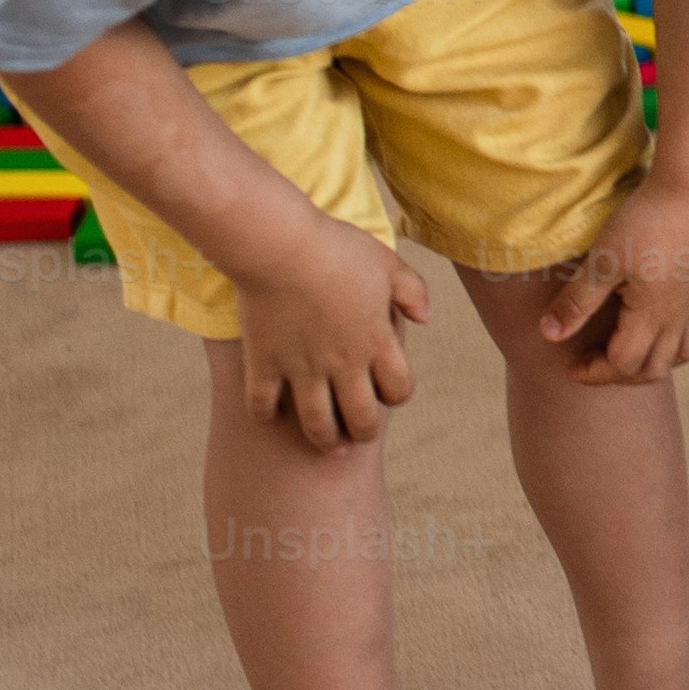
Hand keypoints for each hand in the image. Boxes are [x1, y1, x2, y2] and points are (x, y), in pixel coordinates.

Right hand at [226, 219, 431, 449]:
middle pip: (362, 418)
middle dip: (364, 431)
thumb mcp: (388, 263)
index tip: (387, 393)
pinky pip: (263, 404)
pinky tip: (269, 414)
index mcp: (376, 340)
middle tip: (358, 434)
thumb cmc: (337, 249)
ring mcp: (302, 367)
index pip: (399, 389)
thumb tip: (426, 319)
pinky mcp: (264, 363)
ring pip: (317, 423)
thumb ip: (413, 291)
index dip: (397, 396)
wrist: (281, 245)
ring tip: (326, 444)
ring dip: (324, 438)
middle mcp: (343, 363)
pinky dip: (265, 415)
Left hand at [537, 171, 688, 385]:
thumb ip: (576, 302)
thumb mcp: (603, 261)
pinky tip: (664, 316)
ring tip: (630, 348)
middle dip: (620, 375)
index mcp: (653, 316)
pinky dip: (680, 333)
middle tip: (593, 363)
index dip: (593, 373)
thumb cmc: (646, 219)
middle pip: (654, 369)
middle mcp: (681, 317)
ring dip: (655, 360)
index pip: (622, 365)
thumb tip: (547, 336)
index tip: (569, 368)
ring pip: (684, 353)